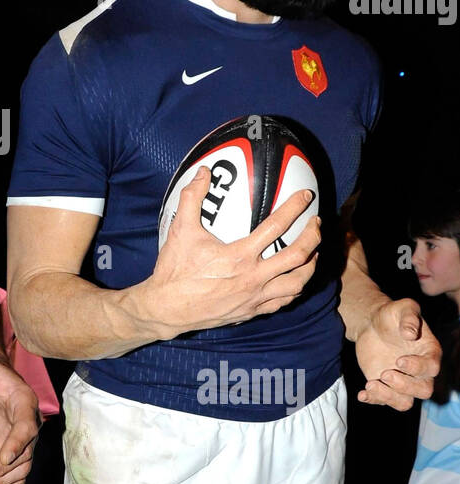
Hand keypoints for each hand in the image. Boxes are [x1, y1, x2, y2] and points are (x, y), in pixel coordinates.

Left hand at [0, 351, 39, 483]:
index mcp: (25, 402)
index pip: (27, 426)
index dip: (17, 443)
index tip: (3, 458)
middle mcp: (30, 424)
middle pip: (24, 455)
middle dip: (2, 472)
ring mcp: (23, 440)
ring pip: (19, 470)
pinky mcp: (13, 451)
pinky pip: (13, 475)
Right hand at [134, 167, 321, 338]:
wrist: (168, 309)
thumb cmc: (174, 270)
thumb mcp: (181, 231)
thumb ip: (192, 198)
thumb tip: (204, 172)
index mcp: (239, 256)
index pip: (276, 227)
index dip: (295, 208)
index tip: (306, 196)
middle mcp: (253, 278)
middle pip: (298, 257)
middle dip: (313, 237)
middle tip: (316, 223)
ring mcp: (255, 298)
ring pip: (297, 283)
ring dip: (310, 265)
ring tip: (313, 252)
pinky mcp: (252, 311)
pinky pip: (283, 301)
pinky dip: (294, 288)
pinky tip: (294, 280)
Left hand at [355, 298, 440, 410]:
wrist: (373, 324)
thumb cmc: (392, 315)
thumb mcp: (402, 308)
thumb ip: (409, 318)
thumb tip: (410, 333)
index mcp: (429, 353)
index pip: (432, 368)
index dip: (417, 368)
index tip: (399, 360)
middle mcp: (420, 372)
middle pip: (423, 390)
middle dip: (404, 385)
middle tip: (385, 373)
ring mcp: (403, 382)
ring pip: (406, 402)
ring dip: (389, 397)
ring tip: (370, 384)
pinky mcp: (386, 387)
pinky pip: (385, 401)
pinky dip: (374, 400)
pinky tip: (362, 394)